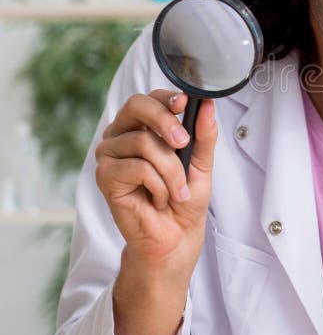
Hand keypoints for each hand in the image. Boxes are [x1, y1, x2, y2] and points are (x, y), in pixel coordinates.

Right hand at [95, 89, 216, 280]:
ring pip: (144, 142)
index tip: (185, 104)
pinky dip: (158, 185)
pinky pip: (137, 168)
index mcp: (142, 126)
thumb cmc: (185, 198)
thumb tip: (207, 104)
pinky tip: (158, 199)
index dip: (167, 97)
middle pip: (137, 106)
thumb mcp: (202, 162)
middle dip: (166, 122)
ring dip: (170, 170)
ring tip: (177, 191)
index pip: (150, 98)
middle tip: (184, 143)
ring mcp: (109, 154)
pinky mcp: (104, 176)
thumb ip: (204, 133)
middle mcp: (121, 135)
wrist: (175, 236)